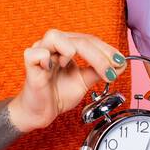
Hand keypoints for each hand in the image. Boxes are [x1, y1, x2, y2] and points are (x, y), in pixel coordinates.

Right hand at [11, 29, 127, 131]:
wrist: (41, 112)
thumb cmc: (57, 94)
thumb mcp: (84, 82)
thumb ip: (99, 71)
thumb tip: (120, 64)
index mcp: (66, 45)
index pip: (89, 40)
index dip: (107, 50)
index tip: (120, 63)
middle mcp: (53, 45)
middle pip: (79, 39)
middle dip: (99, 56)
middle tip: (109, 73)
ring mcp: (39, 51)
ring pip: (55, 37)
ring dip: (71, 50)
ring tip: (71, 66)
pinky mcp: (29, 63)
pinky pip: (37, 53)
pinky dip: (46, 58)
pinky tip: (51, 69)